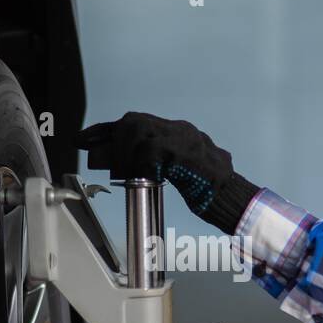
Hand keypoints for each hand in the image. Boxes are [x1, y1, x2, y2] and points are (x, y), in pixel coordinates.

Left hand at [72, 111, 260, 233]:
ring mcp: (187, 139)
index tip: (85, 138)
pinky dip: (137, 164)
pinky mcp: (187, 153)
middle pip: (134, 122)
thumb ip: (157, 163)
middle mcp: (183, 130)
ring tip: (117, 170)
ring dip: (121, 153)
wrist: (237, 201)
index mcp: (181, 133)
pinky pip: (151, 151)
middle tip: (91, 152)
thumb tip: (123, 166)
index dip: (107, 130)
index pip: (136, 123)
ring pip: (139, 132)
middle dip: (108, 137)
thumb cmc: (211, 194)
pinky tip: (135, 176)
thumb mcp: (180, 173)